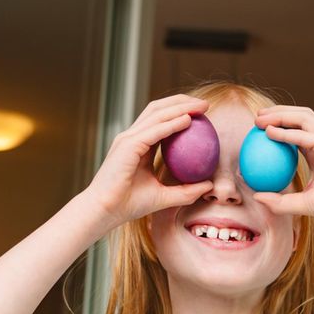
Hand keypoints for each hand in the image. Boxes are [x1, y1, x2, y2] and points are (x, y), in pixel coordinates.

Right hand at [82, 94, 214, 226]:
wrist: (105, 211)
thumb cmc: (129, 205)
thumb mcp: (163, 196)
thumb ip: (186, 191)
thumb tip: (209, 185)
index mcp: (137, 144)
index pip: (160, 119)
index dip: (180, 111)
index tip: (202, 113)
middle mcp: (132, 137)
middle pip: (158, 109)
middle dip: (182, 102)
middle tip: (205, 105)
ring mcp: (128, 139)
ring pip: (157, 114)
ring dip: (180, 107)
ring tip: (201, 107)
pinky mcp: (128, 145)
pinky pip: (154, 131)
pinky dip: (172, 124)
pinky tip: (188, 120)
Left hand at [251, 105, 313, 225]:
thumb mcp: (303, 203)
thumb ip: (280, 201)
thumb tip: (257, 197)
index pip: (299, 128)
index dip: (280, 123)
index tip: (259, 127)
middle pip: (301, 116)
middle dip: (278, 112)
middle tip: (256, 118)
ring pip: (303, 117)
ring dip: (280, 115)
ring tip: (260, 119)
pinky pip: (306, 135)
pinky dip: (287, 133)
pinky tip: (270, 133)